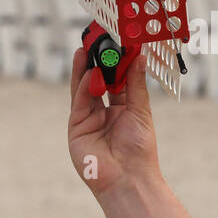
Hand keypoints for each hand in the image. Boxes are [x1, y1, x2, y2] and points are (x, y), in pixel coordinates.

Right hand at [67, 46, 160, 196]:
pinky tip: (89, 71)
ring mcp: (89, 119)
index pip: (118, 80)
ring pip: (85, 88)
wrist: (128, 178)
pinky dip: (83, 85)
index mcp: (123, 109)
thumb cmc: (140, 148)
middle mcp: (105, 112)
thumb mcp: (140, 111)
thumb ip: (135, 84)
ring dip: (86, 68)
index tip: (119, 42)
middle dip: (97, 61)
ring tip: (86, 48)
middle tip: (97, 40)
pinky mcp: (76, 126)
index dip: (117, 62)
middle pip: (99, 81)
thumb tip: (138, 57)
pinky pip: (79, 101)